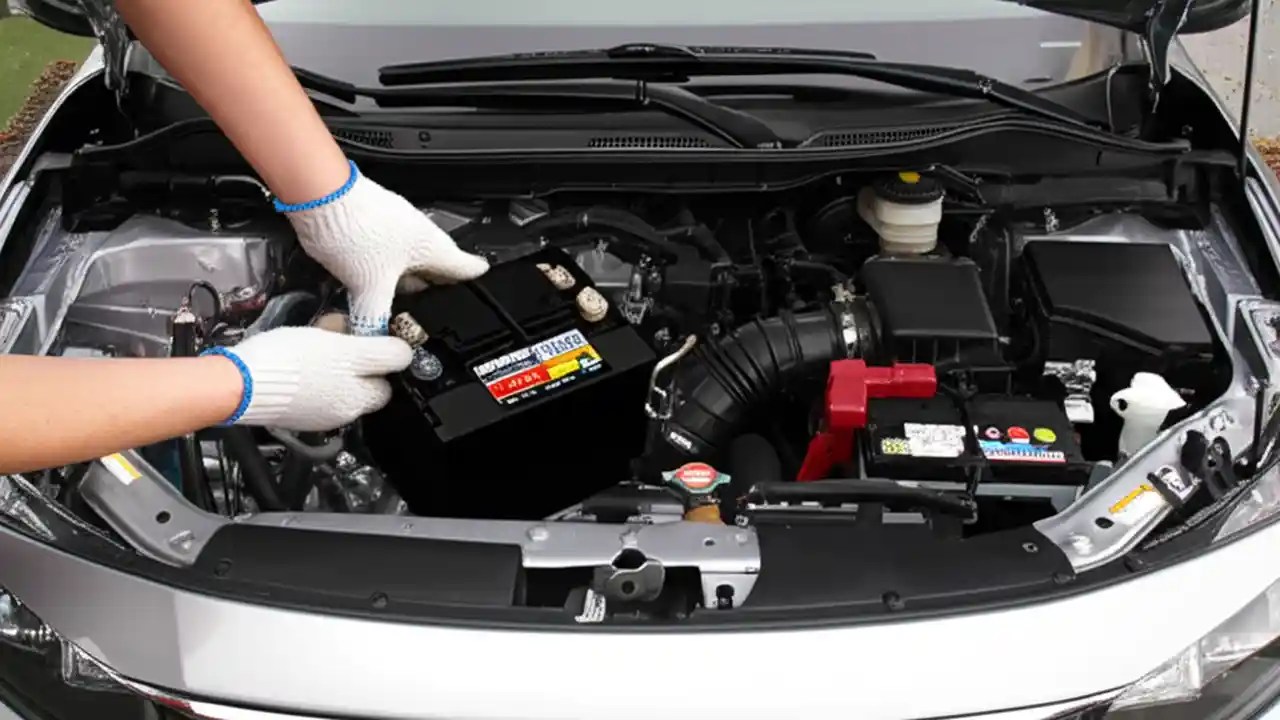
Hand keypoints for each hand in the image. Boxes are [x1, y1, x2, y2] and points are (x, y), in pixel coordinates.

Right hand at [205, 326, 411, 430]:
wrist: (239, 383)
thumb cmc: (290, 361)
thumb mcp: (342, 346)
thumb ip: (377, 351)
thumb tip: (402, 351)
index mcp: (360, 396)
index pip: (391, 375)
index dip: (385, 352)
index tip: (375, 338)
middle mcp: (345, 410)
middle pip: (368, 383)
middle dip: (362, 364)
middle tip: (346, 344)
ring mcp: (320, 414)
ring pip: (342, 386)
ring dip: (338, 370)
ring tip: (320, 350)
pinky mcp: (298, 414)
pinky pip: (318, 393)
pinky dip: (317, 380)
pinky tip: (302, 364)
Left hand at [284, 163, 488, 334]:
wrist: (318, 192)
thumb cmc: (354, 227)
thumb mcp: (368, 286)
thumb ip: (374, 319)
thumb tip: (375, 340)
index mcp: (433, 247)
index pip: (468, 269)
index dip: (476, 285)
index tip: (482, 289)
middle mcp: (419, 234)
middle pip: (436, 269)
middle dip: (433, 290)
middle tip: (432, 310)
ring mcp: (396, 227)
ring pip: (408, 261)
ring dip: (405, 280)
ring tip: (396, 301)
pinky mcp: (373, 224)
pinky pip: (386, 254)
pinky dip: (383, 270)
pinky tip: (368, 282)